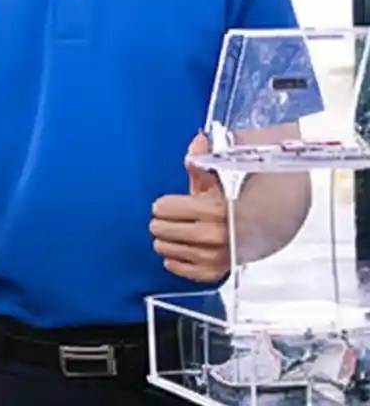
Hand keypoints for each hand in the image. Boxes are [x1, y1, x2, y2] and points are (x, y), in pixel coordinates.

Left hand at [150, 133, 232, 282]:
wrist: (255, 234)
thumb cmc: (230, 206)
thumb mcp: (216, 184)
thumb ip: (200, 163)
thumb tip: (198, 140)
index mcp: (215, 210)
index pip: (163, 208)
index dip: (164, 205)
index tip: (170, 205)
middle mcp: (215, 236)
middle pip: (159, 229)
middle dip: (162, 221)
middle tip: (173, 220)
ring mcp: (213, 258)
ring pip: (162, 248)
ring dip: (166, 239)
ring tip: (179, 233)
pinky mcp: (210, 274)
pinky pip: (173, 267)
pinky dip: (174, 258)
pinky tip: (184, 248)